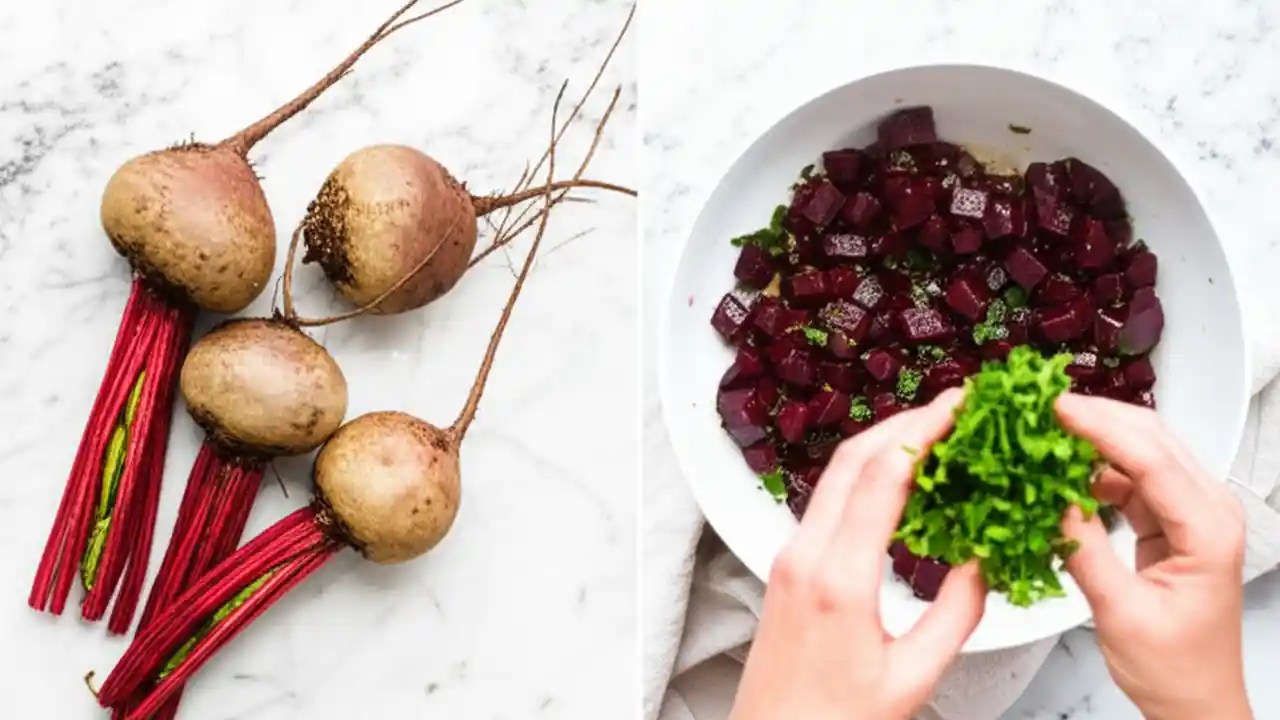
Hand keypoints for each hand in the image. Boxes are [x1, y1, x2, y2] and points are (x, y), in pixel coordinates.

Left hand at [730, 390, 985, 719]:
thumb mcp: (912, 676)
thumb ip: (954, 614)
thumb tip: (983, 562)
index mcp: (838, 580)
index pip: (881, 477)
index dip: (924, 431)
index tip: (959, 404)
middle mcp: (804, 556)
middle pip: (851, 460)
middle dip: (904, 422)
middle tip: (953, 406)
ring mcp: (788, 558)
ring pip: (834, 477)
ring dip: (882, 445)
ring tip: (933, 434)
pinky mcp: (785, 567)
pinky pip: (826, 503)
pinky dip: (864, 478)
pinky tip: (897, 483)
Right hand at [1057, 394, 1250, 719]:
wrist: (1195, 700)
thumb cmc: (1175, 669)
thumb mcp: (1120, 611)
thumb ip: (1083, 550)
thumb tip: (1051, 500)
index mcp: (1208, 530)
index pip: (1150, 458)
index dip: (1099, 426)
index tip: (1055, 407)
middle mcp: (1207, 511)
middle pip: (1150, 440)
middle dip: (1095, 417)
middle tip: (1041, 407)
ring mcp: (1189, 513)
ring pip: (1138, 453)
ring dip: (1092, 439)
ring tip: (1042, 432)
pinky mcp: (1168, 521)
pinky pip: (1129, 479)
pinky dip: (1093, 469)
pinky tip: (1060, 471)